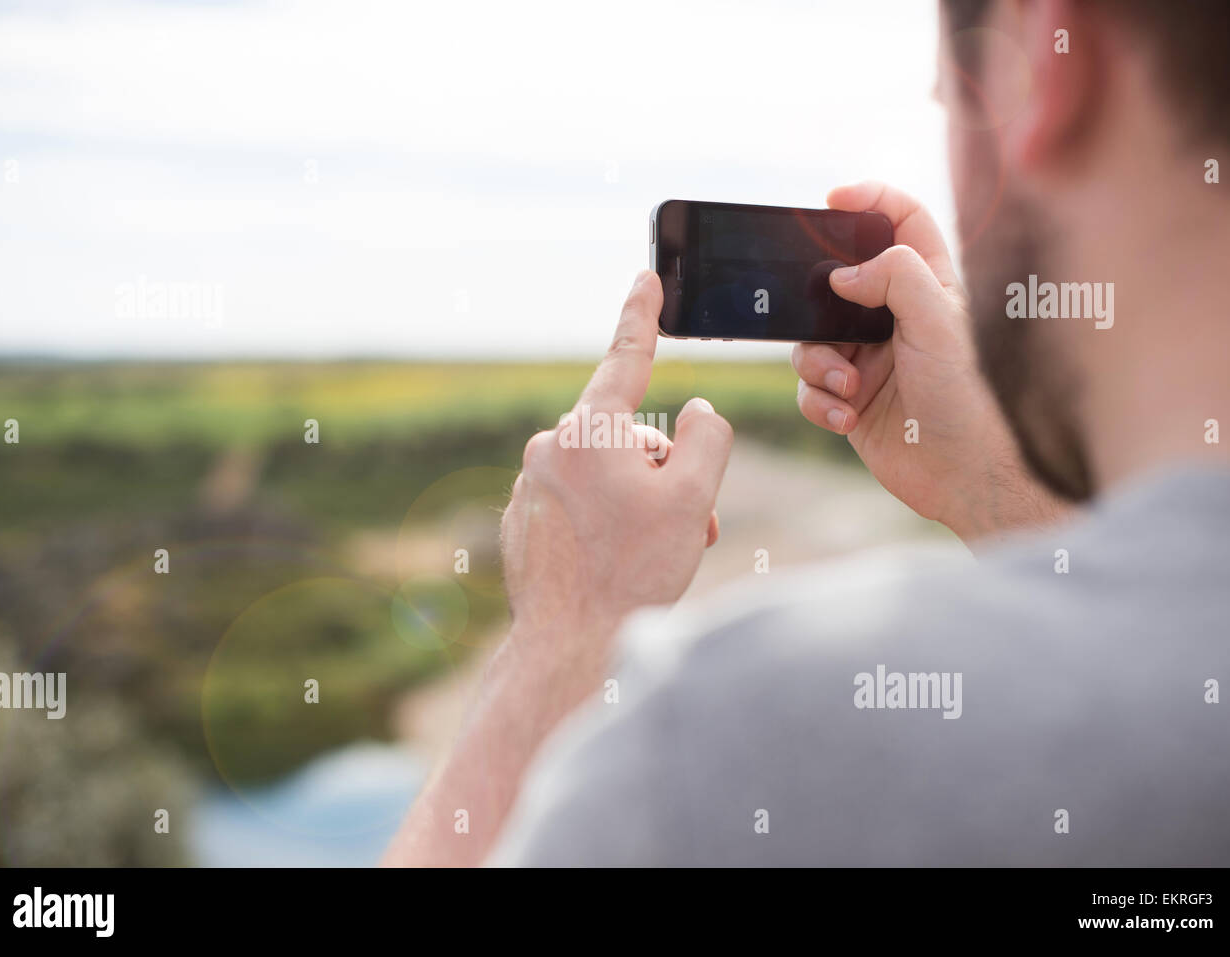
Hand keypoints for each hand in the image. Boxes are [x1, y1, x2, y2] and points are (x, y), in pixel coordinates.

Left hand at [502, 269, 732, 679]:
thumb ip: (708, 437)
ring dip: (641, 501)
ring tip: (659, 551)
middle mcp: (549, 449)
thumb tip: (698, 413)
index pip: (625, 360)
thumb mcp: (694, 496)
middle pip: (629, 437)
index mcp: (588, 433)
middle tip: (691, 523)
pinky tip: (617, 561)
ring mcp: (528, 486)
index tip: (645, 280)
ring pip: (605, 474)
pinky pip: (577, 502)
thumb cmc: (634, 571)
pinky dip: (606, 520)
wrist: (568, 646)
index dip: (642, 316)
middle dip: (667, 471)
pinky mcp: (521, 520)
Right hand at [793, 181, 1067, 543]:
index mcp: (929, 287)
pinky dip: (820, 402)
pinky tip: (847, 418)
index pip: (901, 222)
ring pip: (812, 340)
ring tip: (849, 387)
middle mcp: (895, 318)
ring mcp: (869, 359)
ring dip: (820, 365)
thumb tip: (843, 275)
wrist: (964, 477)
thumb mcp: (938, 322)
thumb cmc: (968, 398)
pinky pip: (809, 388)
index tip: (834, 199)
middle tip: (815, 302)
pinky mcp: (850, 399)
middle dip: (819, 297)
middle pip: (839, 281)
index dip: (870, 200)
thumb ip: (894, 277)